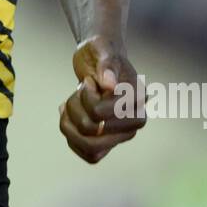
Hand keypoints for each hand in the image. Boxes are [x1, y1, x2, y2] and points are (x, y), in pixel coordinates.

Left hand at [59, 35, 145, 163]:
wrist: (99, 60)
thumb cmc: (101, 52)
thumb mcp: (100, 50)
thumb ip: (107, 65)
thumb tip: (111, 84)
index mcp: (137, 97)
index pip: (100, 113)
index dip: (86, 98)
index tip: (88, 82)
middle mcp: (135, 120)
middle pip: (93, 134)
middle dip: (75, 112)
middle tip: (77, 94)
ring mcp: (123, 133)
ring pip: (91, 148)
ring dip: (70, 126)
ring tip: (70, 105)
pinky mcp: (110, 141)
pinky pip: (91, 156)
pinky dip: (73, 139)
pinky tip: (69, 118)